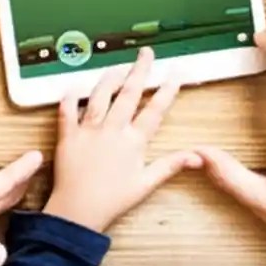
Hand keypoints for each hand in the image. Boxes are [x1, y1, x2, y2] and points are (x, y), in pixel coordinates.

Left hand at [44, 48, 200, 232]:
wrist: (78, 213)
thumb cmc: (113, 201)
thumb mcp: (146, 184)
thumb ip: (170, 165)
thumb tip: (197, 157)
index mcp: (133, 142)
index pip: (155, 109)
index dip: (168, 89)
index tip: (176, 73)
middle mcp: (112, 131)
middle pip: (128, 93)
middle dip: (140, 70)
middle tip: (146, 53)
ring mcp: (89, 131)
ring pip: (99, 96)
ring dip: (109, 78)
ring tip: (117, 67)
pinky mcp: (68, 136)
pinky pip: (67, 111)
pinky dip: (70, 97)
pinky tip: (75, 87)